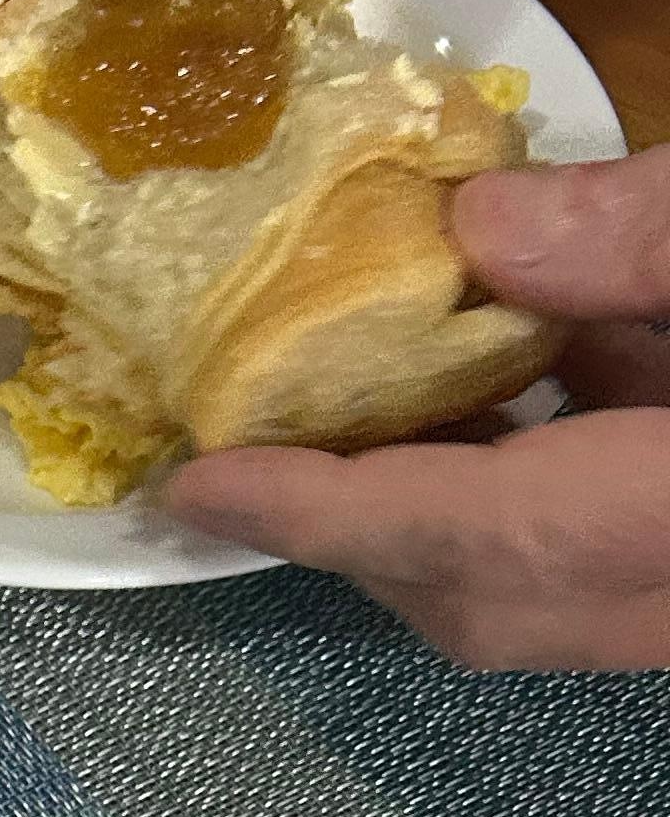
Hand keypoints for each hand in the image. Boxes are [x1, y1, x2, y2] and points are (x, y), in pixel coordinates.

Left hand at [165, 154, 669, 666]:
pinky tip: (549, 368)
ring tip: (383, 388)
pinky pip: (602, 559)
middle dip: (358, 516)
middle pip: (472, 594)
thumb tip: (479, 220)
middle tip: (271, 429)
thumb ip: (639, 238)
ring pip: (536, 589)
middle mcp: (669, 597)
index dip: (309, 507)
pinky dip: (550, 478)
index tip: (194, 486)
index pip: (449, 531)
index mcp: (662, 519)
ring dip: (452, 493)